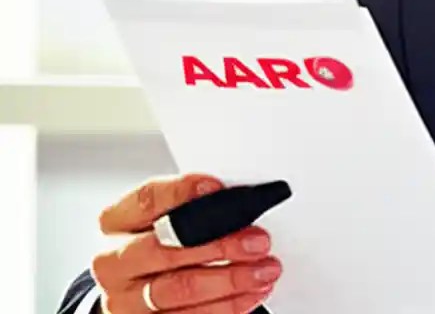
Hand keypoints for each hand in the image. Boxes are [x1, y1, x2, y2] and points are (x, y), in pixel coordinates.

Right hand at [91, 173, 281, 313]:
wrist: (144, 285)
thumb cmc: (165, 242)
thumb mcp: (171, 216)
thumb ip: (197, 207)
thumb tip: (242, 200)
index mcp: (116, 222)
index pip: (147, 201)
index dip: (182, 193)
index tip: (219, 187)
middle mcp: (113, 261)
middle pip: (164, 250)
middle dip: (219, 244)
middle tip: (259, 241)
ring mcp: (125, 298)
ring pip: (178, 289)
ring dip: (230, 279)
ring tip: (265, 270)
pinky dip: (228, 305)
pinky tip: (253, 293)